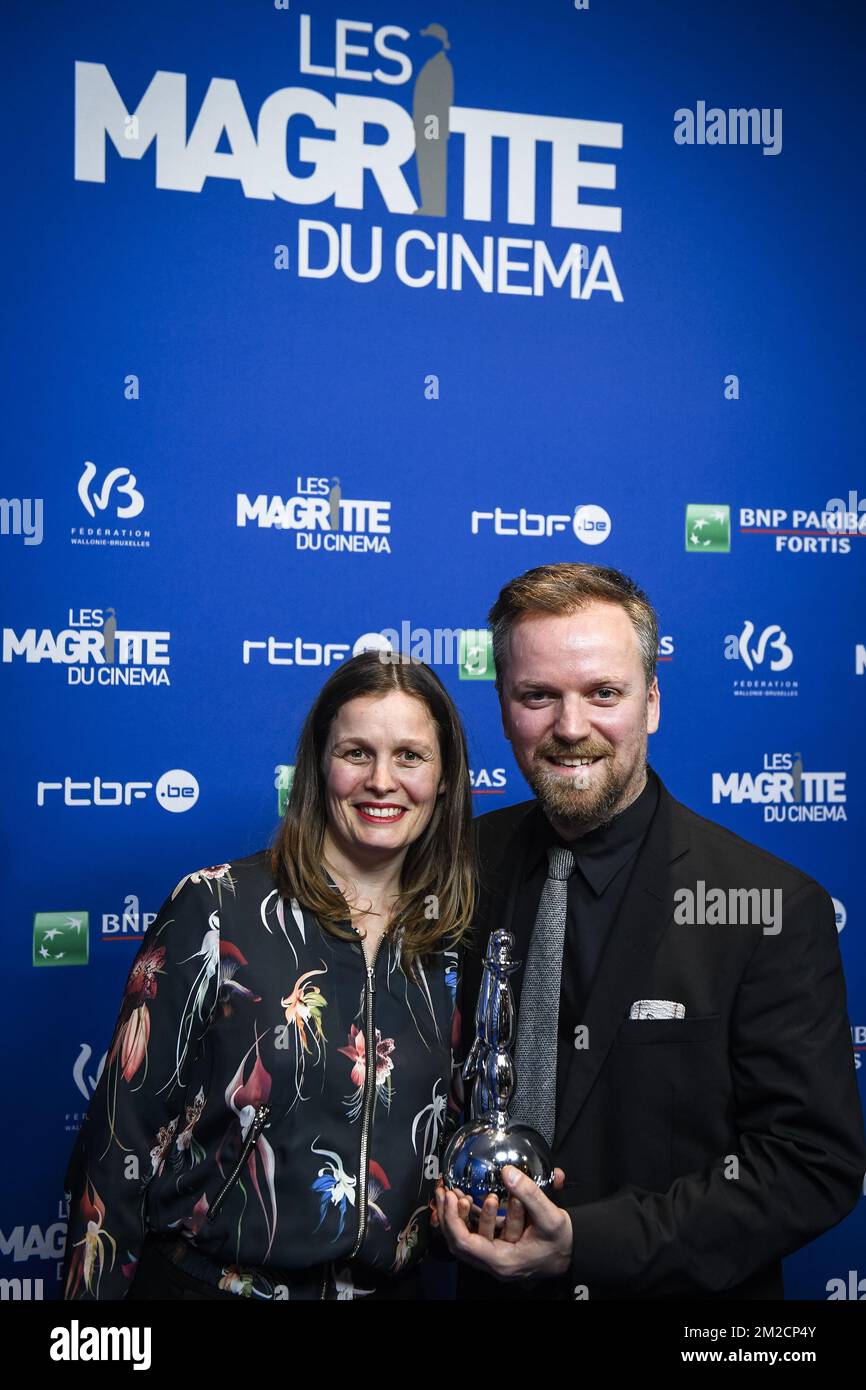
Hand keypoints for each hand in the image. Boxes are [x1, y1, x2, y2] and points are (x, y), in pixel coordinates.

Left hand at [434, 1165, 571, 1279]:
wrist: (571, 1252)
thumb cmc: (561, 1240)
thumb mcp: (550, 1216)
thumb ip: (530, 1194)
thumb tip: (507, 1171)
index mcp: (503, 1260)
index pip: (465, 1244)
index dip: (453, 1220)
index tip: (451, 1197)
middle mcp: (494, 1263)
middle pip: (457, 1244)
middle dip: (447, 1216)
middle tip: (444, 1191)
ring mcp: (493, 1257)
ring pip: (464, 1240)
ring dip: (455, 1216)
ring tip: (451, 1191)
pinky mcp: (496, 1248)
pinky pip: (474, 1235)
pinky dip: (468, 1218)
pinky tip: (466, 1198)